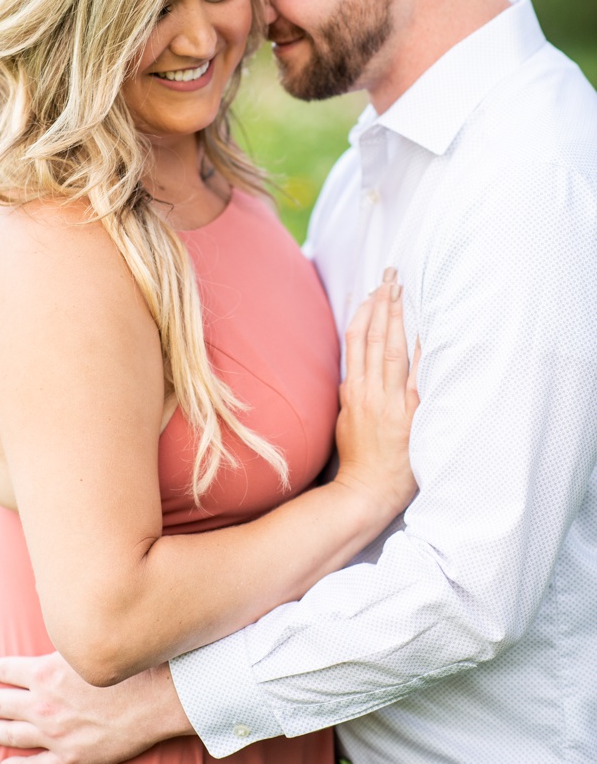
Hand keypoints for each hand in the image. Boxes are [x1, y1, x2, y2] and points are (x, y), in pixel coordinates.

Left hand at [0, 655, 192, 763]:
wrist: (154, 701)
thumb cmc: (125, 667)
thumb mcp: (85, 645)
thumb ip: (64, 641)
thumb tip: (54, 616)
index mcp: (44, 673)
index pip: (5, 669)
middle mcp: (43, 704)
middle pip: (1, 702)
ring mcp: (54, 733)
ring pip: (11, 733)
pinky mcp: (70, 757)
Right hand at [332, 269, 421, 521]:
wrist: (366, 491)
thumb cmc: (357, 461)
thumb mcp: (344, 423)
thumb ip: (350, 398)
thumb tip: (353, 381)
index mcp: (352, 391)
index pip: (356, 341)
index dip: (364, 313)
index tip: (372, 291)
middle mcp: (369, 391)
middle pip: (374, 337)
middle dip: (382, 304)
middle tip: (391, 275)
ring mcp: (390, 402)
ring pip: (392, 350)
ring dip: (397, 318)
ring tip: (401, 291)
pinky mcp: (409, 416)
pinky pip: (415, 378)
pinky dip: (419, 354)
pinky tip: (424, 332)